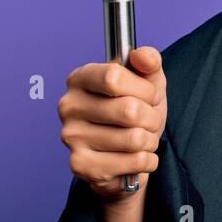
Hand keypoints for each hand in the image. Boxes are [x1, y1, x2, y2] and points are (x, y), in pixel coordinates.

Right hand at [57, 46, 167, 202]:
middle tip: (147, 121)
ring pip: (134, 139)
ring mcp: (71, 136)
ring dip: (150, 141)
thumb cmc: (136, 112)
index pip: (114, 77)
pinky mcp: (80, 164)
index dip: (143, 90)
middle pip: (129, 111)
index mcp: (81, 78)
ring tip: (141, 139)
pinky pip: (133, 162)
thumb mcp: (148, 82)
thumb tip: (143, 56)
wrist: (129, 153)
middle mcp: (69, 106)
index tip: (148, 96)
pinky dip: (147, 160)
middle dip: (152, 119)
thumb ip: (149, 62)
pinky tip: (138, 157)